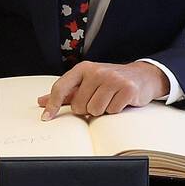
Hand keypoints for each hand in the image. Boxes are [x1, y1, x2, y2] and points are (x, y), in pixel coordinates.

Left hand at [38, 61, 169, 119]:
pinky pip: (111, 111)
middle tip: (98, 99)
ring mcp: (113, 79)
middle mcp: (97, 71)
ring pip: (95, 110)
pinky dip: (115, 110)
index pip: (61, 87)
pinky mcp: (127, 88)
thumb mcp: (87, 82)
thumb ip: (66, 93)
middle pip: (79, 105)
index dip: (53, 105)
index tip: (46, 117)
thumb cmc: (111, 81)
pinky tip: (119, 101)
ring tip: (109, 100)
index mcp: (84, 68)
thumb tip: (42, 101)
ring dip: (102, 110)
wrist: (142, 76)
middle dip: (87, 108)